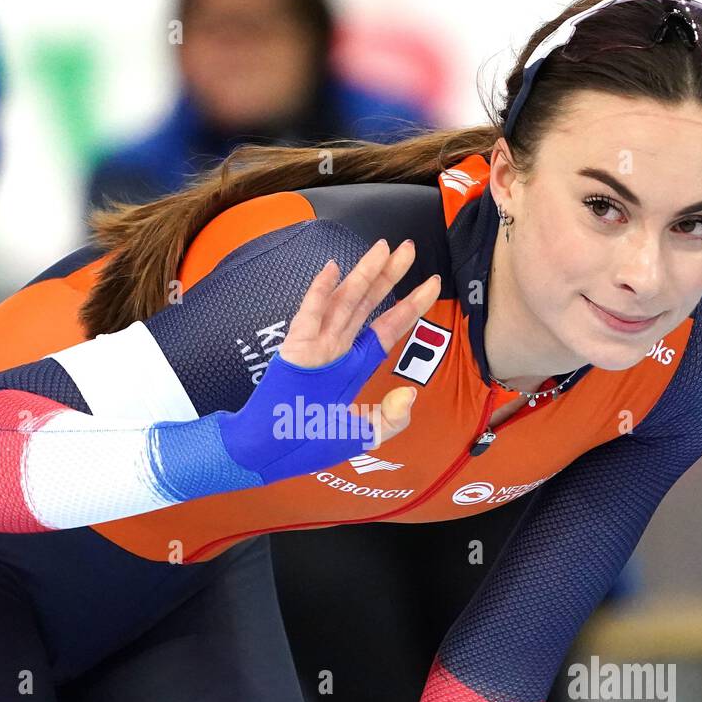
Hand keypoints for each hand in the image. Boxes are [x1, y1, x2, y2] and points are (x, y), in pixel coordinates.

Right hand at [278, 238, 439, 444]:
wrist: (270, 453)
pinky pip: (309, 316)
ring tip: (383, 248)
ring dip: (363, 274)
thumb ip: (390, 419)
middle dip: (389, 276)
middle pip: (369, 305)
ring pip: (344, 302)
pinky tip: (332, 270)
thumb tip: (410, 395)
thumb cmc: (307, 443)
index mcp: (354, 367)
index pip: (388, 328)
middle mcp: (337, 350)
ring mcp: (316, 346)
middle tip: (409, 248)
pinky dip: (319, 293)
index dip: (410, 306)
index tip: (430, 284)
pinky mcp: (295, 350)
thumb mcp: (361, 435)